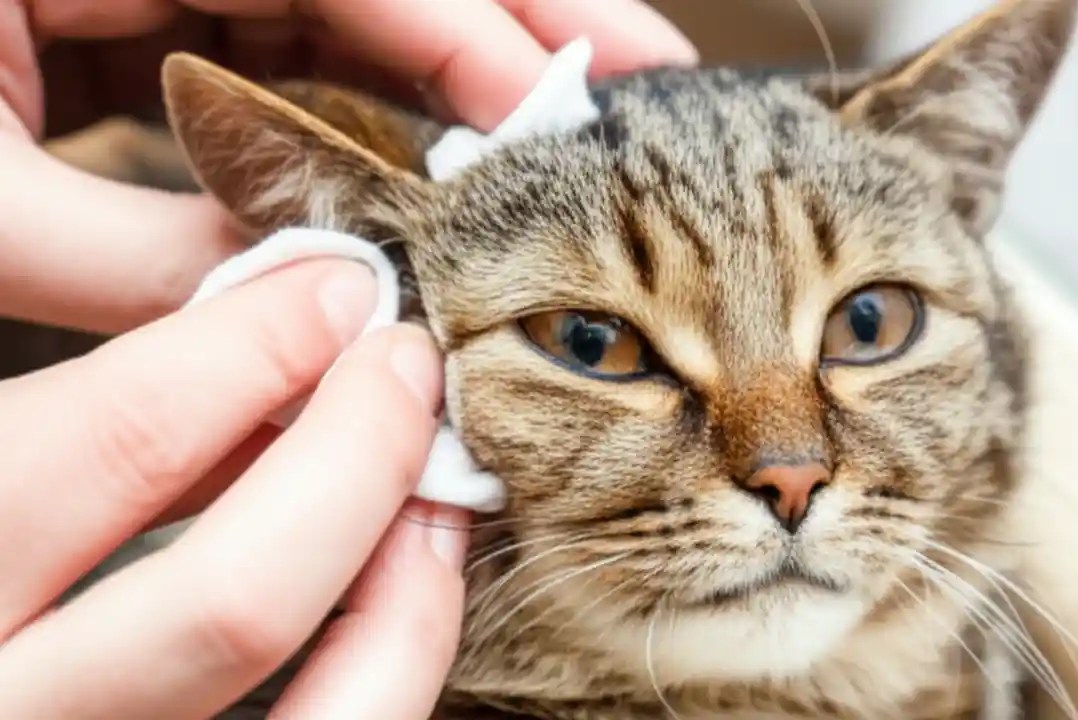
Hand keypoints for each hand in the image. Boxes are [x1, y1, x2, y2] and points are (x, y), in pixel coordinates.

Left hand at [0, 0, 696, 334]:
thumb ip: (141, 257)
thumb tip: (308, 303)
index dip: (473, 36)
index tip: (570, 118)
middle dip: (508, 35)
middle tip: (632, 91)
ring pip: (342, 15)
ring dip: (445, 88)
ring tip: (553, 144)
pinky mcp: (144, 13)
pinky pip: (283, 55)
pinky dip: (356, 119)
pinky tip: (418, 174)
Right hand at [0, 261, 470, 717]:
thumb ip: (81, 416)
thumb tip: (278, 315)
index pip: (97, 449)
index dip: (248, 350)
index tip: (333, 285)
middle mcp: (2, 705)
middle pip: (232, 602)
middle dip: (355, 455)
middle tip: (403, 362)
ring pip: (317, 717)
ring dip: (405, 583)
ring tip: (435, 484)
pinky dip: (390, 659)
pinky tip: (406, 578)